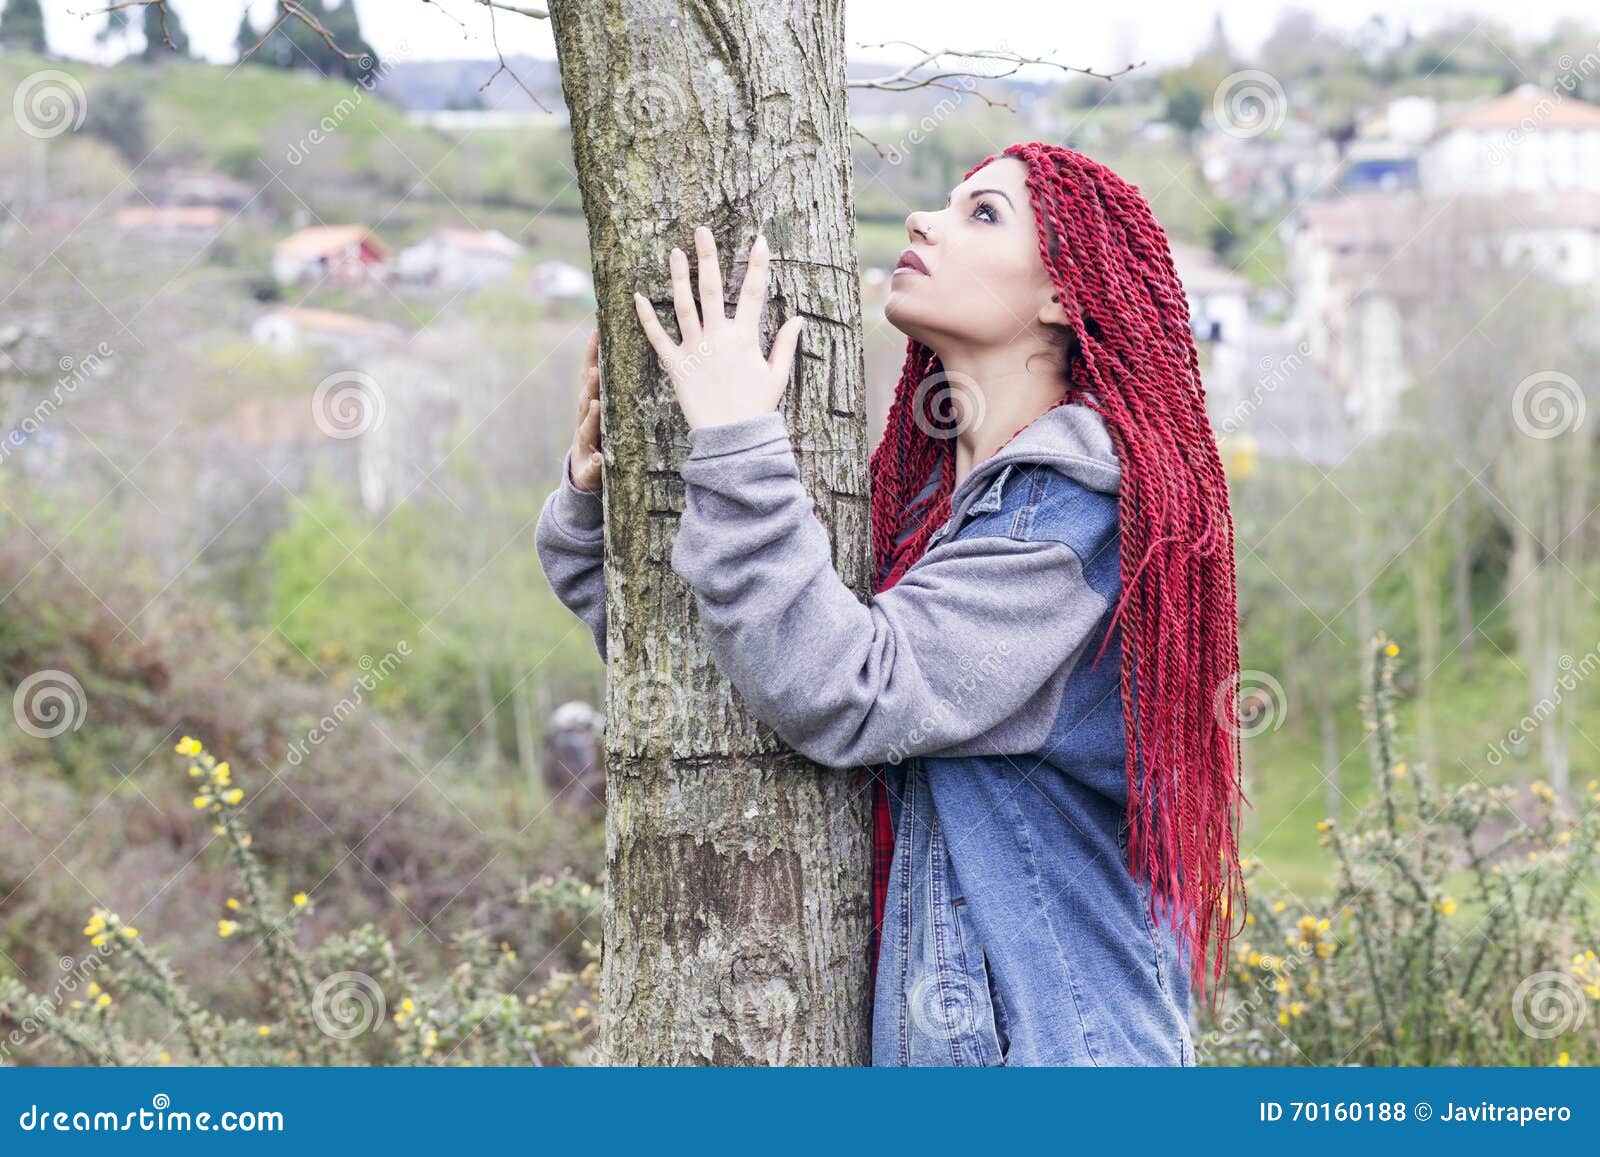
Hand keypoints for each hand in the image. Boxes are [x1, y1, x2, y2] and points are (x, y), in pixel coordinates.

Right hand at [568, 328, 602, 491]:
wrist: (583, 475)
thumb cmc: (600, 438)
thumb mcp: (607, 413)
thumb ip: (613, 388)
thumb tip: (623, 354)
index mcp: (591, 405)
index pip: (591, 376)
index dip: (592, 355)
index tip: (596, 333)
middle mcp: (584, 421)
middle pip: (585, 398)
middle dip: (590, 385)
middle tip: (596, 370)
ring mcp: (584, 443)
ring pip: (585, 427)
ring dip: (590, 416)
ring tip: (594, 405)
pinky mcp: (588, 467)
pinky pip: (592, 464)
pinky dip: (594, 461)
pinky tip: (598, 459)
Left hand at [633, 224, 805, 429]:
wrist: (731, 439)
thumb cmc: (756, 408)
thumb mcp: (776, 376)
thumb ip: (785, 345)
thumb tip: (797, 320)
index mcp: (745, 338)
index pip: (753, 293)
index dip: (757, 265)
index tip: (759, 240)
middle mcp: (718, 338)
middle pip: (711, 289)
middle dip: (707, 257)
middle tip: (700, 231)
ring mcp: (695, 350)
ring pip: (683, 306)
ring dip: (677, 277)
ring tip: (673, 252)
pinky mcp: (676, 365)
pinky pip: (658, 338)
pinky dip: (646, 318)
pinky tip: (637, 297)